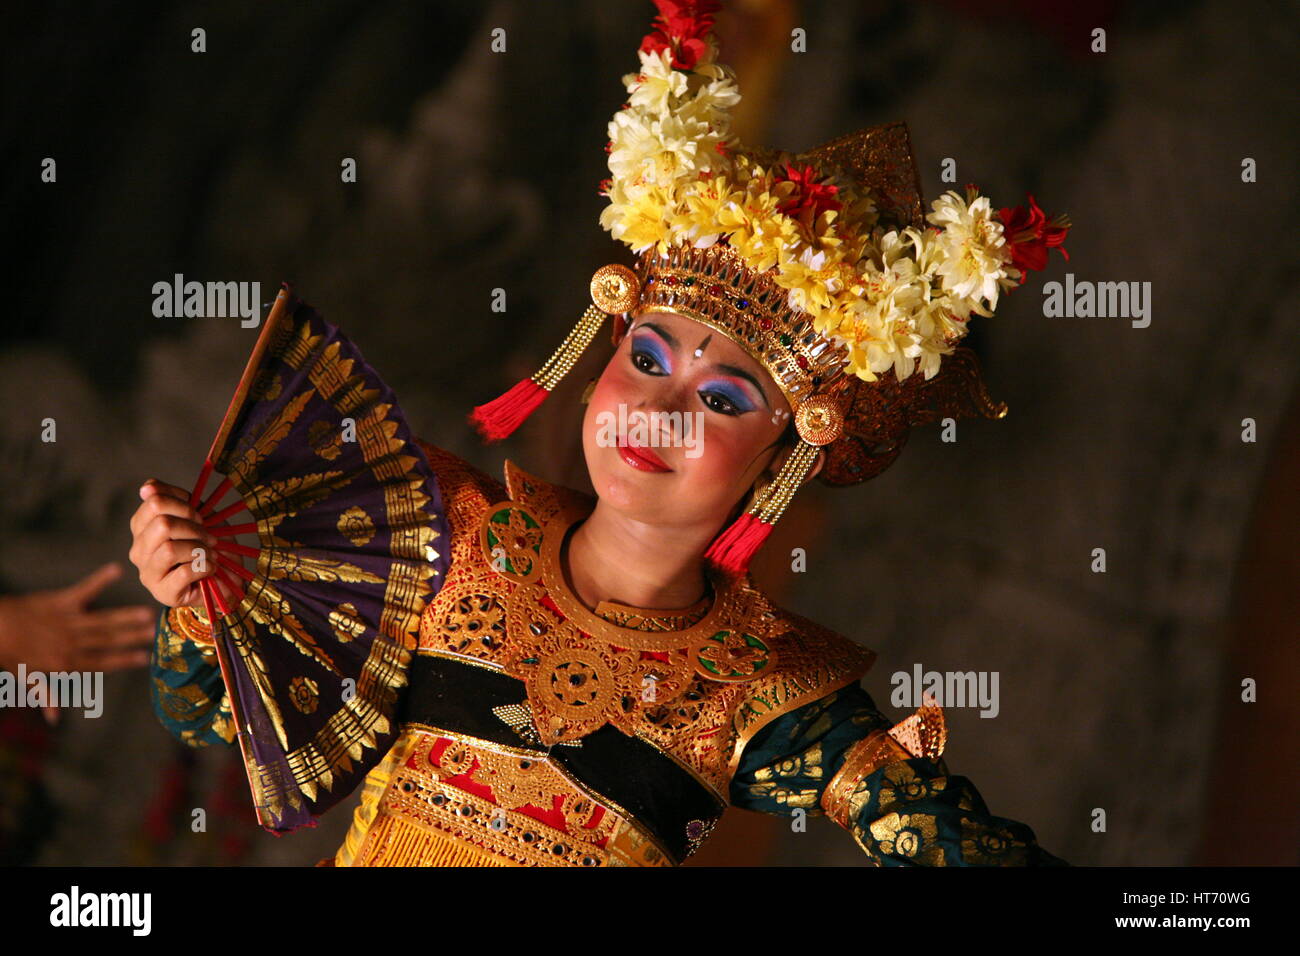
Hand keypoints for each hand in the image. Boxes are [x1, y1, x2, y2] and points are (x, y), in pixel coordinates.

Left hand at [0, 562, 156, 724]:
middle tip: (156, 631)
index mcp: (63, 663)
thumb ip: (45, 694)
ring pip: (102, 619)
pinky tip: (115, 570)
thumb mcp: (25, 678)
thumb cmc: (8, 654)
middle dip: (133, 636)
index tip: (146, 658)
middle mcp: (70, 642)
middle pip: (107, 640)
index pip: (100, 663)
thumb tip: (54, 719)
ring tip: (146, 613)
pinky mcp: (60, 602)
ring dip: (125, 616)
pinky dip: (99, 580)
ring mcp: (66, 621)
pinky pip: (83, 590)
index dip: (124, 660)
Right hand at [128, 478, 217, 607]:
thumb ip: (172, 498)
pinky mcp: (163, 593)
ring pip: (170, 549)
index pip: (153, 502)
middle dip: (193, 528)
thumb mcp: (195, 516)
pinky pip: (183, 572)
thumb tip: (146, 487)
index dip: (183, 504)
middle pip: (162, 524)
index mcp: (142, 528)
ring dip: (199, 549)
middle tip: (208, 537)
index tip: (199, 514)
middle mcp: (138, 550)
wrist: (224, 577)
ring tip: (210, 554)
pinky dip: (204, 567)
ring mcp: (148, 573)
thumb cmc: (207, 545)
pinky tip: (210, 568)